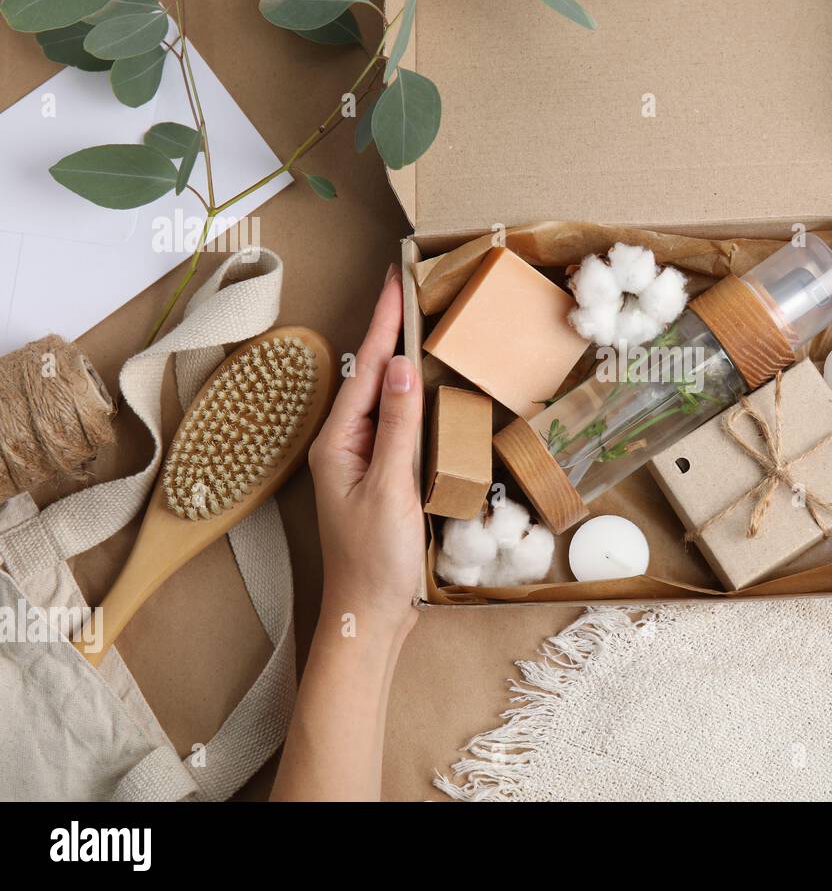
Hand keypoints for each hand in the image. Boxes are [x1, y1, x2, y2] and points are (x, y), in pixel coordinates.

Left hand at [308, 265, 423, 641]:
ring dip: (401, 363)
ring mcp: (362, 462)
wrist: (370, 615)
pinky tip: (428, 392)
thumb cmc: (375, 560)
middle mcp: (345, 445)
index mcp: (339, 442)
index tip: (396, 281)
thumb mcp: (390, 488)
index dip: (383, 323)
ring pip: (384, 400)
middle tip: (412, 290)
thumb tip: (400, 367)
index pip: (365, 369)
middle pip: (371, 376)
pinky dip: (413, 401)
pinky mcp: (382, 479)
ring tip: (420, 326)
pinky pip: (396, 426)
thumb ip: (397, 427)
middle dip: (390, 333)